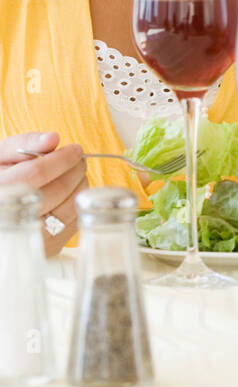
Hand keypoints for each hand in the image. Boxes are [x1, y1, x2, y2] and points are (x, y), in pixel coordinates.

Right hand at [0, 131, 88, 257]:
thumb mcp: (0, 156)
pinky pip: (76, 221)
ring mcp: (31, 238)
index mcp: (1, 191)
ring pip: (71, 207)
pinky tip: (71, 194)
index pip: (36, 173)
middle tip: (78, 159)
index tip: (75, 149)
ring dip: (80, 185)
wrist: (5, 212)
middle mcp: (14, 219)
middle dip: (75, 170)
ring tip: (74, 175)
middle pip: (57, 190)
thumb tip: (53, 138)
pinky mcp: (48, 248)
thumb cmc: (1, 179)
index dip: (60, 159)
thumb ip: (24, 144)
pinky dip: (79, 203)